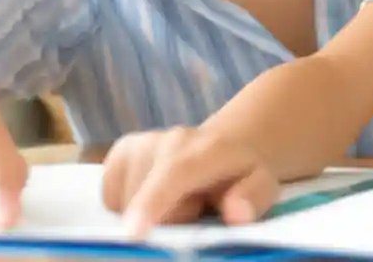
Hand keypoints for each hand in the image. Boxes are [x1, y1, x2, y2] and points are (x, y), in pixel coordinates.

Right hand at [101, 127, 280, 237]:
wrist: (224, 148)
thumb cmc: (241, 175)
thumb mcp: (262, 187)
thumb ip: (252, 199)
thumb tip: (235, 213)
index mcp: (207, 149)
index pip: (174, 173)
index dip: (152, 202)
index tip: (133, 233)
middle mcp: (169, 139)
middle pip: (144, 196)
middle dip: (163, 220)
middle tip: (195, 211)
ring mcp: (141, 143)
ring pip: (123, 199)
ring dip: (145, 214)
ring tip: (177, 204)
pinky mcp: (120, 151)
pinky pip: (110, 196)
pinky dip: (126, 207)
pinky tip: (153, 199)